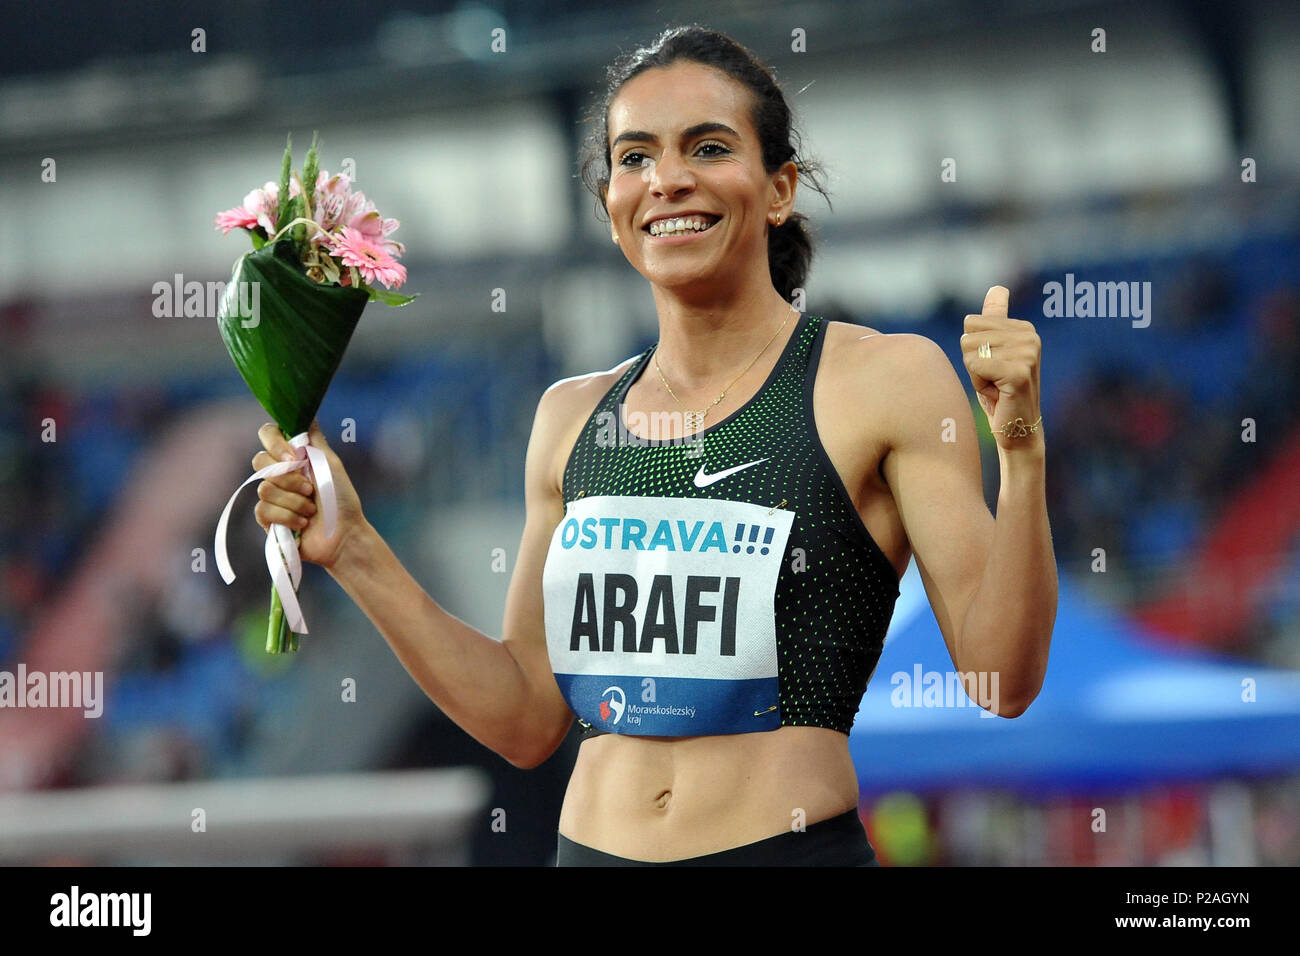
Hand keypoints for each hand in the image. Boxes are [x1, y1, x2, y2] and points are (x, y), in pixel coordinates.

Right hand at [252, 418, 365, 569]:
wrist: (344, 534)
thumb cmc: (342, 499)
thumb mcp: (330, 463)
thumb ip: (314, 439)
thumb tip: (305, 411)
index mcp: (292, 456)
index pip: (267, 435)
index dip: (274, 444)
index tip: (293, 458)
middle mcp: (278, 473)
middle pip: (259, 461)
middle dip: (288, 478)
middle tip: (310, 488)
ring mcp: (271, 496)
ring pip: (264, 489)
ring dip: (294, 501)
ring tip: (312, 510)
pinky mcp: (267, 519)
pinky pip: (263, 510)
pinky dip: (288, 516)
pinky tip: (303, 523)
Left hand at [961, 285, 1042, 450]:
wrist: (1016, 429)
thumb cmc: (999, 391)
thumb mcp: (992, 350)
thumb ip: (994, 319)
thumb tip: (998, 287)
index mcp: (1023, 327)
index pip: (972, 323)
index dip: (974, 350)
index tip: (993, 367)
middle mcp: (1029, 336)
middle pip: (968, 336)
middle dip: (973, 362)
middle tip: (993, 380)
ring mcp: (1027, 353)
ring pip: (970, 352)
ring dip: (976, 374)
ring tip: (996, 386)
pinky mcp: (1019, 372)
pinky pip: (976, 366)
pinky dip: (979, 383)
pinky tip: (997, 393)